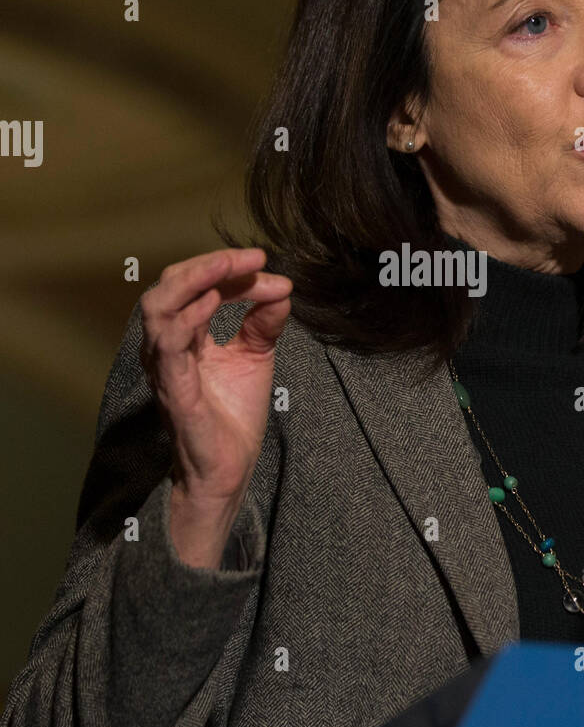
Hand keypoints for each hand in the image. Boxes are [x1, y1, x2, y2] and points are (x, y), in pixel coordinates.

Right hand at [140, 247, 292, 515]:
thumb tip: (282, 288)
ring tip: (229, 268)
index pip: (194, 285)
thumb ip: (264, 321)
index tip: (263, 261)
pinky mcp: (172, 387)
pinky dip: (190, 316)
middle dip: (209, 263)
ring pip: (158, 306)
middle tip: (251, 257)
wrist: (229, 469)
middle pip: (169, 285)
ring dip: (195, 279)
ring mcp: (165, 366)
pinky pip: (169, 343)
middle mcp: (166, 345)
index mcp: (184, 335)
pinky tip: (215, 302)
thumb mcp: (256, 356)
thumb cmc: (233, 417)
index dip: (226, 268)